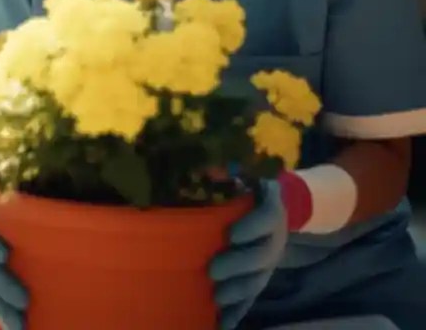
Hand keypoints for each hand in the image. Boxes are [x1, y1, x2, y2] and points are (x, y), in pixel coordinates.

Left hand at [209, 181, 288, 329]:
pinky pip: (251, 297)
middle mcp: (273, 238)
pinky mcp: (260, 277)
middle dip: (237, 266)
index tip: (232, 235)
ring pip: (257, 281)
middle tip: (213, 271)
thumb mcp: (245, 173)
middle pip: (260, 257)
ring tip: (217, 300)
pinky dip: (238, 312)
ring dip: (237, 293)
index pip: (265, 219)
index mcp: (270, 209)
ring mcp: (268, 261)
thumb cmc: (249, 186)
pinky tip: (223, 324)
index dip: (251, 228)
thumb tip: (202, 167)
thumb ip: (226, 172)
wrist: (280, 204)